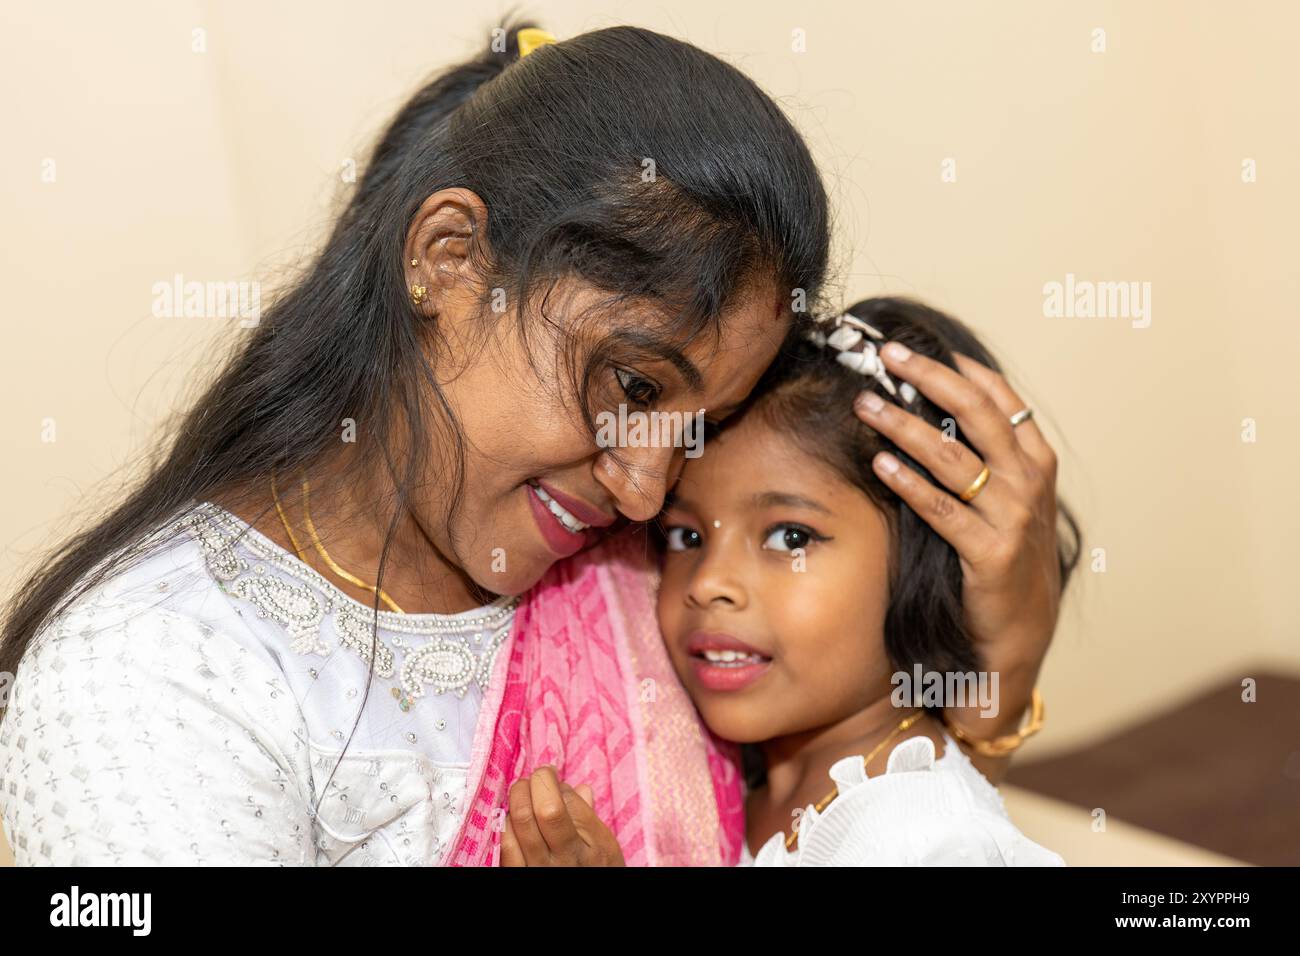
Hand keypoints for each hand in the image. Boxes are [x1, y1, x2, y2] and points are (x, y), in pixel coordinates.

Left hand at [499, 765, 625, 866]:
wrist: (594, 901)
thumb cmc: (599, 869)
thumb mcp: (605, 843)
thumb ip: (586, 813)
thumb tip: (572, 786)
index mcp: (583, 850)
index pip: (553, 807)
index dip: (545, 780)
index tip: (547, 773)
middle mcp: (557, 864)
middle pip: (526, 816)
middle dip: (524, 787)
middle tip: (530, 781)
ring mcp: (535, 873)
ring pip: (510, 830)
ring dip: (513, 806)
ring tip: (522, 799)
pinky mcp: (519, 876)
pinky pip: (502, 849)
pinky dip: (505, 827)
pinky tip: (513, 821)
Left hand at [853, 342, 1062, 746]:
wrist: (1019, 633)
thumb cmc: (1002, 559)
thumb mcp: (1005, 500)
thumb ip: (981, 456)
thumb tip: (932, 407)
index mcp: (1036, 462)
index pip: (999, 398)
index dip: (956, 368)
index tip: (914, 345)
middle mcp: (1030, 483)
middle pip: (976, 413)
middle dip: (929, 378)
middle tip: (887, 354)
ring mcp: (1013, 518)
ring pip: (954, 457)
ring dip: (904, 426)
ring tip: (866, 404)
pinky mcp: (991, 554)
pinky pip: (943, 510)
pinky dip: (910, 484)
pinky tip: (880, 463)